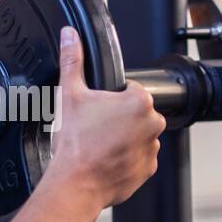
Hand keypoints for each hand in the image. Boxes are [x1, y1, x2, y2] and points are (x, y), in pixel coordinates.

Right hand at [43, 26, 163, 209]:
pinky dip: (125, 158)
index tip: (96, 111)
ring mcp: (152, 148)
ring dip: (123, 138)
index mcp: (139, 101)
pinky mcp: (148, 169)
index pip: (129, 90)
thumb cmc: (75, 145)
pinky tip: (106, 159)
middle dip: (117, 118)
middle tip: (95, 129)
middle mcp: (152, 124)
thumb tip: (70, 36)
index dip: (110, 99)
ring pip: (137, 135)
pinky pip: (138, 157)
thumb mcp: (69, 95)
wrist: (75, 184)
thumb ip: (72, 60)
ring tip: (99, 145)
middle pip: (135, 113)